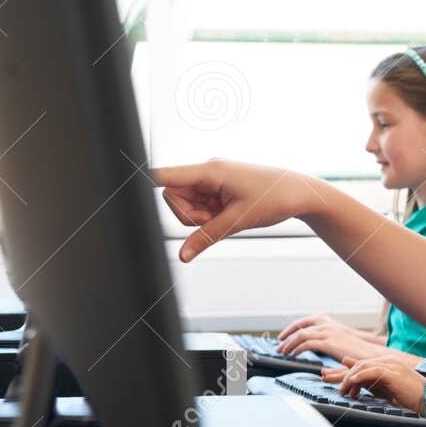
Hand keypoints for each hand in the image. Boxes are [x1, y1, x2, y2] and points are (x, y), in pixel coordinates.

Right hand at [155, 160, 318, 262]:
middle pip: (173, 197)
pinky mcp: (218, 188)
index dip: (146, 182)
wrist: (300, 194)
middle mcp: (207, 171)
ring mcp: (212, 180)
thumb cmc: (274, 199)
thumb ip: (206, 237)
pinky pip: (200, 206)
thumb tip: (182, 255)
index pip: (166, 175)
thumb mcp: (238, 221)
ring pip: (186, 204)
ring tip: (226, 217)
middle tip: (215, 220)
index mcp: (210, 171)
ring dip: (200, 217)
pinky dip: (210, 216)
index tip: (125, 184)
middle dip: (188, 215)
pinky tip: (227, 215)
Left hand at [280, 317, 416, 364]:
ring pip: (302, 333)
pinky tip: (293, 355)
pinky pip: (307, 342)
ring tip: (282, 351)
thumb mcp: (343, 349)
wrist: (373, 357)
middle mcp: (329, 325)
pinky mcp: (329, 341)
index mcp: (332, 325)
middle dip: (287, 333)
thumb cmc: (361, 357)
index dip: (294, 327)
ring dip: (289, 342)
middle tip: (279, 343)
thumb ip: (330, 348)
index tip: (285, 336)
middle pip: (301, 324)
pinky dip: (297, 347)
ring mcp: (329, 332)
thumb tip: (320, 356)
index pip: (308, 321)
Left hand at [322, 355, 425, 409]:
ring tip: (342, 389)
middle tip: (326, 378)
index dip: (342, 371)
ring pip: (362, 366)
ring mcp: (390, 365)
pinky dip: (359, 376)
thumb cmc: (410, 395)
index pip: (360, 364)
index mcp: (385, 364)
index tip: (328, 375)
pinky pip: (372, 371)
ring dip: (348, 378)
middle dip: (340, 372)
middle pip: (357, 363)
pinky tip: (351, 381)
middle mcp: (387, 361)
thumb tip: (354, 378)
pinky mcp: (393, 372)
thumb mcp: (385, 388)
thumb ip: (370, 381)